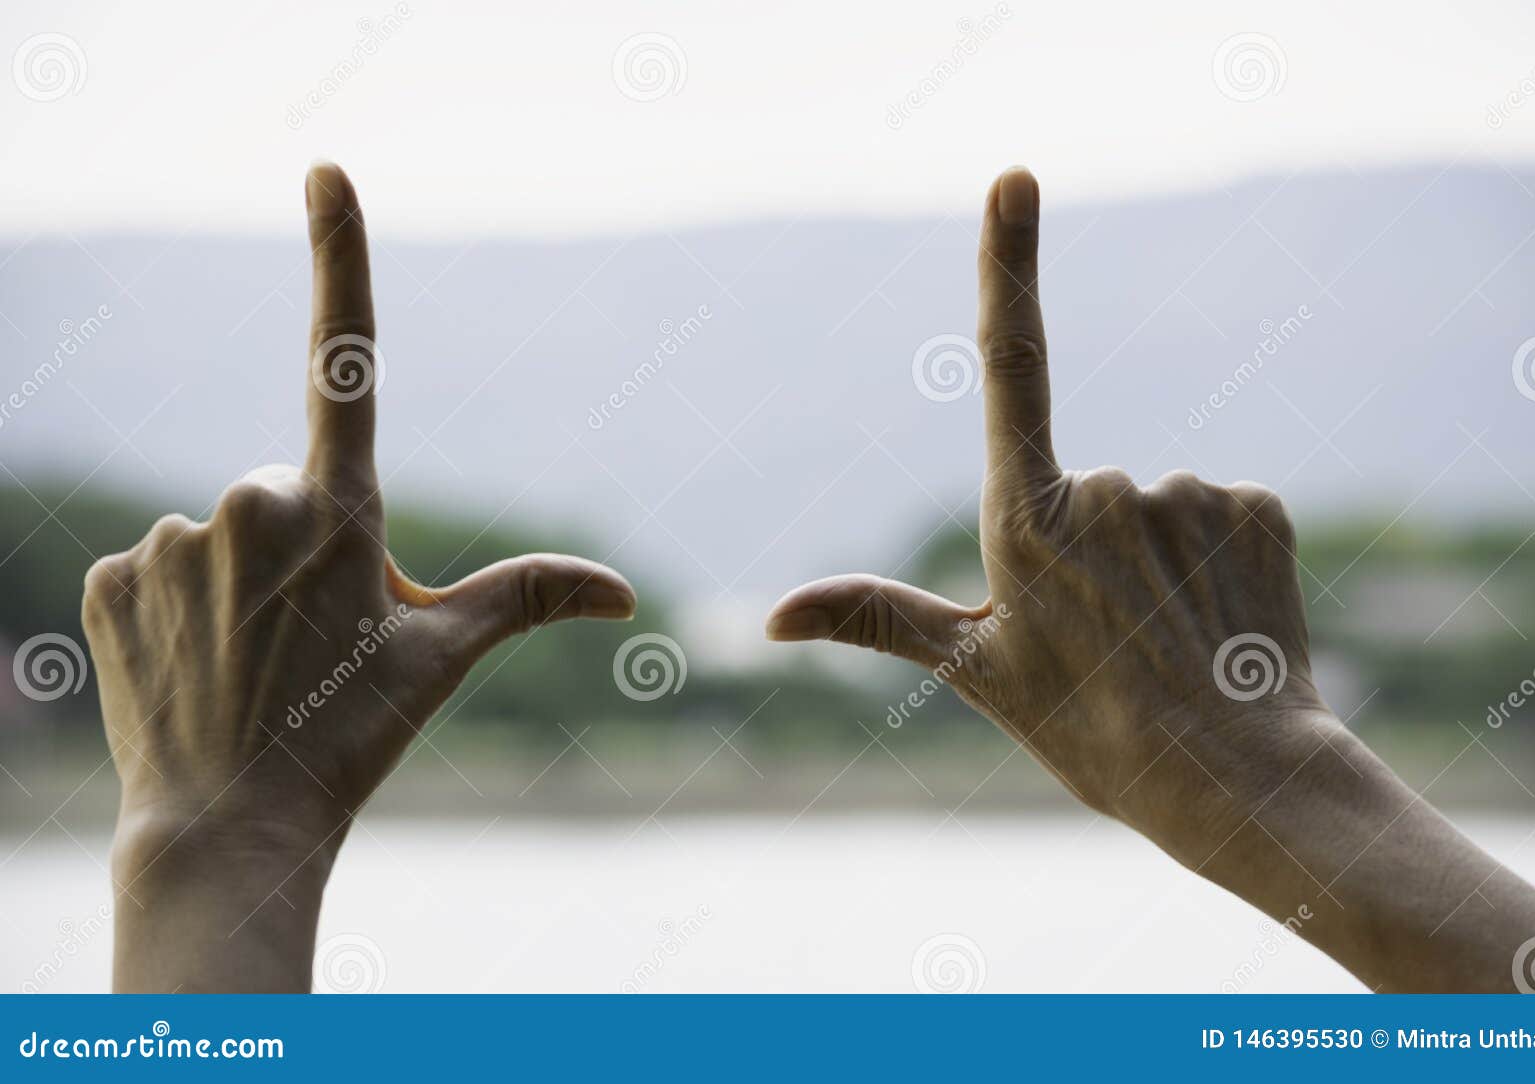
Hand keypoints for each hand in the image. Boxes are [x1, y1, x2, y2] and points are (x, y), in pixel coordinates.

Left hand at [82, 163, 634, 991]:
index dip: (340, 258)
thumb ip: (529, 596)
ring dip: (239, 581)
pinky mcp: (107, 580)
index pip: (344, 362)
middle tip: (309, 639)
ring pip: (216, 534)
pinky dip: (179, 606)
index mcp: (337, 512)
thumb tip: (626, 593)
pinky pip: (156, 568)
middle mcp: (245, 507)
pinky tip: (195, 669)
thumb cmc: (349, 737)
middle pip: (284, 494)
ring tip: (251, 666)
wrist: (227, 827)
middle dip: (302, 547)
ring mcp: (166, 543)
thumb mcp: (444, 658)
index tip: (326, 171)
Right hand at [766, 166, 1318, 843]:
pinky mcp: (1259, 505)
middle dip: (1090, 548)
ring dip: (1153, 560)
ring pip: (1154, 506)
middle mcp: (1109, 486)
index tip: (1015, 178)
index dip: (1008, 263)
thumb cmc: (1089, 733)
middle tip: (1112, 641)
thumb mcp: (974, 671)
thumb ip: (876, 617)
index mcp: (1028, 519)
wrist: (1237, 783)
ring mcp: (1191, 491)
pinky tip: (1217, 626)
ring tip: (1167, 644)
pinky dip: (1213, 561)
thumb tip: (768, 618)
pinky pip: (1218, 515)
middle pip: (1085, 488)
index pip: (1009, 362)